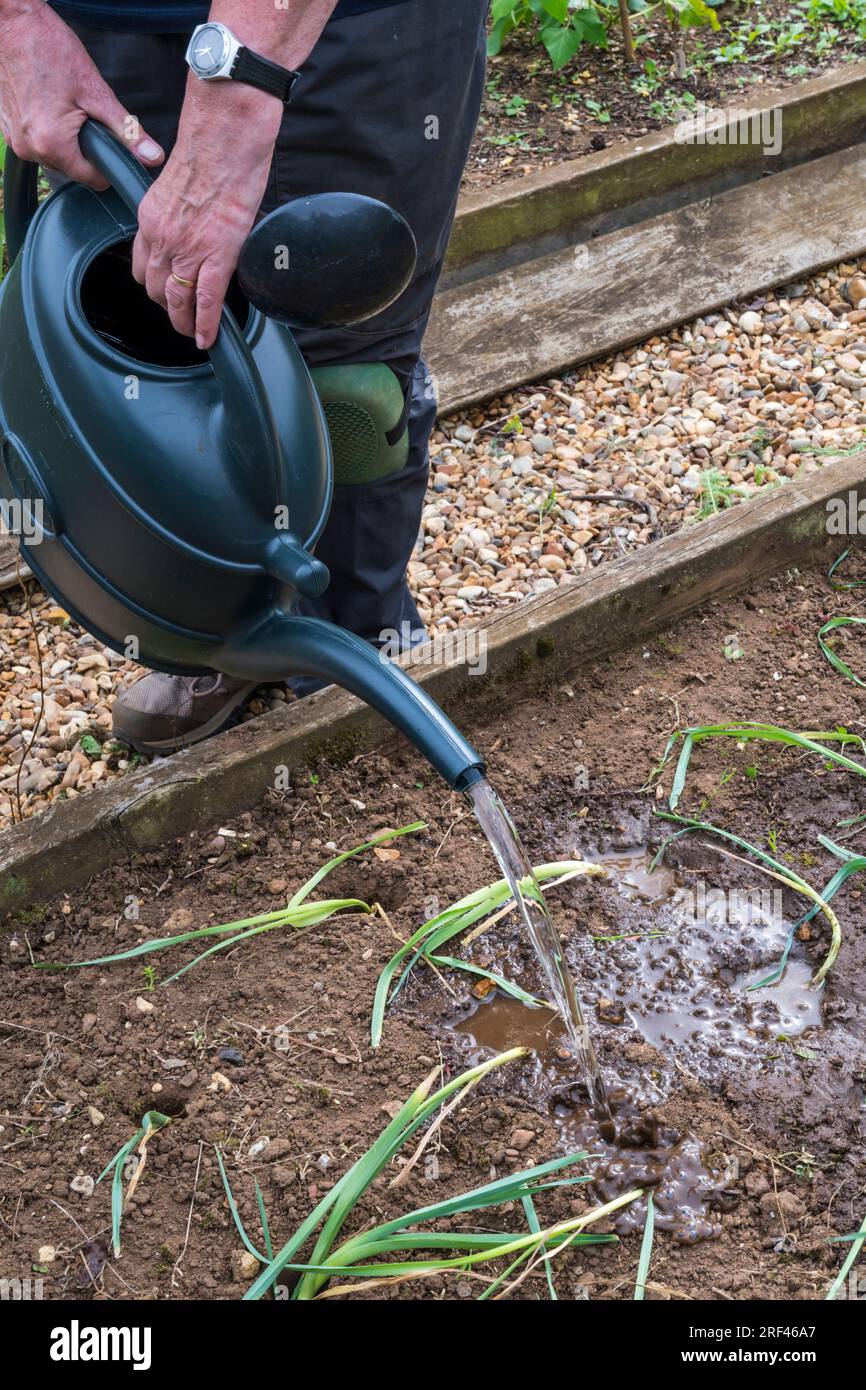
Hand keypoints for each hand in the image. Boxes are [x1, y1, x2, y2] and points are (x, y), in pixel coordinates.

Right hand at [0, 1, 163, 185]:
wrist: (12, 24)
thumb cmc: (49, 49)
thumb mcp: (96, 92)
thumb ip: (126, 130)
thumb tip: (152, 156)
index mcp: (53, 145)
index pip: (93, 180)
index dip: (109, 167)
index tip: (114, 146)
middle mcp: (30, 149)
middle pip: (73, 168)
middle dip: (86, 148)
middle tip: (87, 114)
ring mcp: (15, 140)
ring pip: (55, 156)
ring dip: (66, 139)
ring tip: (66, 105)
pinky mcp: (7, 129)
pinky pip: (36, 141)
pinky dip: (47, 129)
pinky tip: (49, 104)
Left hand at [132, 83, 282, 349]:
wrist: (226, 137)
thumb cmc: (211, 148)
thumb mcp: (176, 181)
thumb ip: (177, 208)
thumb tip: (194, 219)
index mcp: (150, 217)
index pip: (141, 264)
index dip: (153, 283)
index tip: (164, 290)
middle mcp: (162, 237)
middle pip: (155, 288)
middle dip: (167, 307)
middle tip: (181, 316)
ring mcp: (188, 250)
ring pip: (177, 302)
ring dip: (185, 323)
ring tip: (195, 333)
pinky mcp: (216, 256)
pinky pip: (206, 302)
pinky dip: (207, 326)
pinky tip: (209, 339)